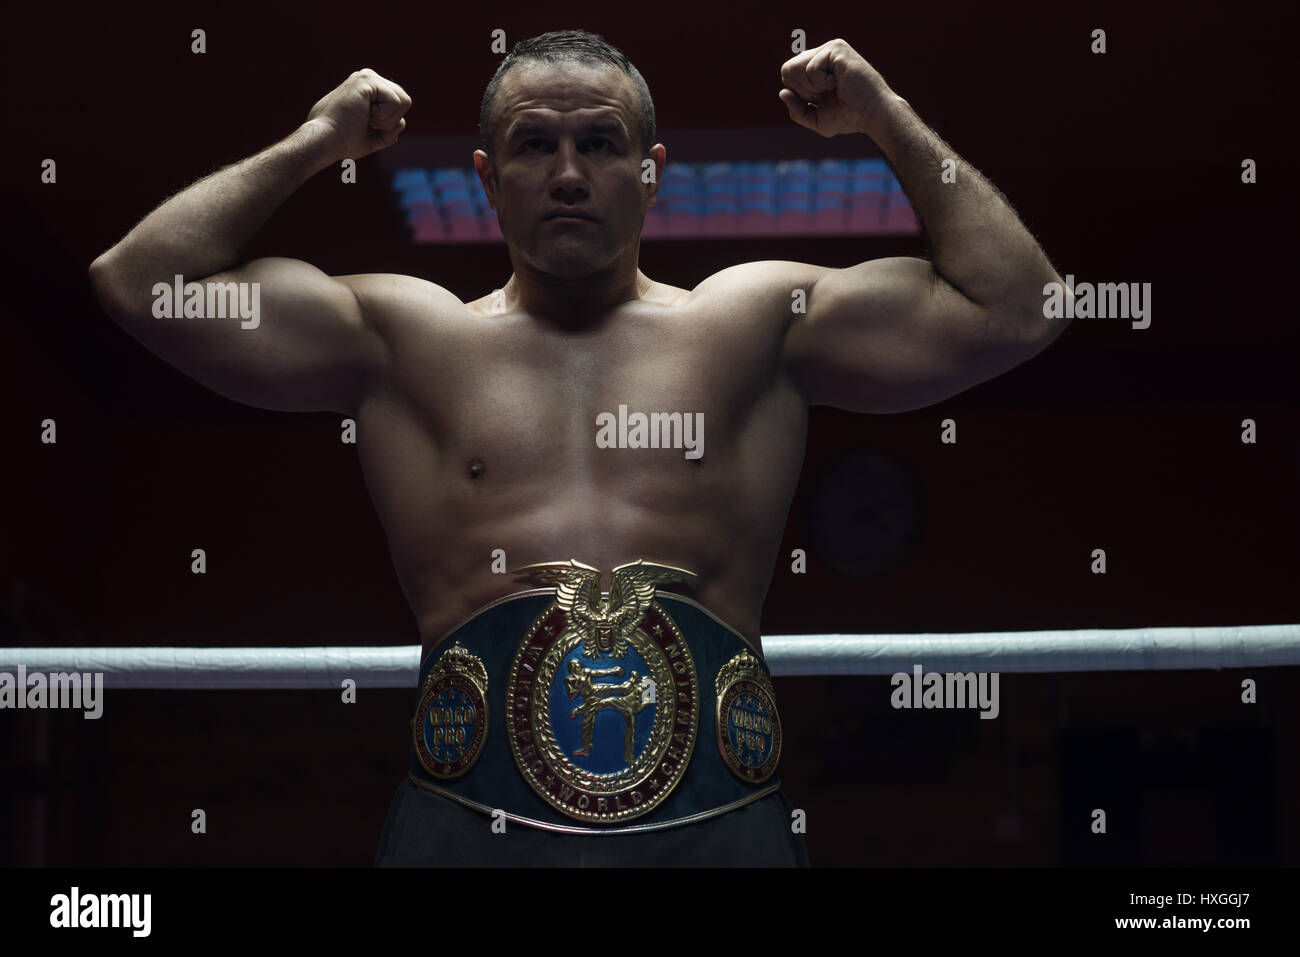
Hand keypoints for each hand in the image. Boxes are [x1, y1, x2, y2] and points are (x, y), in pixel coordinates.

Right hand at [305, 68, 411, 160]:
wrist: (324, 141)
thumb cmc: (342, 142)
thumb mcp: (371, 138)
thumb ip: (388, 131)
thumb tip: (402, 122)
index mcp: (367, 89)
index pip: (399, 105)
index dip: (388, 124)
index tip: (364, 126)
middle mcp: (367, 78)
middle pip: (404, 101)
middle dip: (390, 122)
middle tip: (364, 124)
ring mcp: (366, 76)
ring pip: (403, 101)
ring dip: (386, 120)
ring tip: (362, 118)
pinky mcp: (367, 79)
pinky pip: (397, 102)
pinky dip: (383, 117)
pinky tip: (363, 114)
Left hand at [779, 39, 893, 137]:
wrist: (872, 115)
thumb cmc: (849, 116)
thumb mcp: (815, 119)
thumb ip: (796, 110)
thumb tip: (782, 92)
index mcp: (816, 64)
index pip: (787, 73)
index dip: (799, 93)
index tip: (821, 98)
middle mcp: (821, 52)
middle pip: (787, 69)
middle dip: (803, 90)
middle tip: (827, 93)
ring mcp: (829, 48)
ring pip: (795, 68)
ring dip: (812, 87)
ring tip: (834, 87)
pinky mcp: (836, 49)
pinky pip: (810, 69)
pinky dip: (822, 83)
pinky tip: (839, 82)